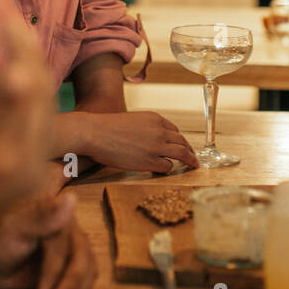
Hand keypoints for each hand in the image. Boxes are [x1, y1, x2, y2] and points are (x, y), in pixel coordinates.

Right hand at [0, 19, 54, 244]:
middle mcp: (29, 167)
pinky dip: (16, 101)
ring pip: (41, 109)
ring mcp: (30, 174)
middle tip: (7, 25)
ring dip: (23, 76)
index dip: (22, 49)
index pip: (31, 88)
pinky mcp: (24, 175)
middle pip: (44, 96)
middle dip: (28, 57)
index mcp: (9, 156)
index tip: (5, 19)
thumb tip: (21, 70)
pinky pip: (31, 126)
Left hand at [0, 193, 96, 288]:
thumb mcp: (12, 228)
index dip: (57, 271)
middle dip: (70, 284)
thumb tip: (71, 198)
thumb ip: (41, 216)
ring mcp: (71, 249)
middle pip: (82, 258)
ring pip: (88, 270)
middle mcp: (69, 229)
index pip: (66, 244)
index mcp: (57, 213)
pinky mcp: (69, 267)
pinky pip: (84, 280)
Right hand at [80, 110, 199, 172]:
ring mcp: (156, 146)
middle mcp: (159, 131)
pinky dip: (168, 168)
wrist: (95, 133)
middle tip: (194, 157)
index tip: (183, 145)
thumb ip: (146, 128)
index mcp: (155, 119)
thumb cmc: (107, 128)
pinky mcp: (150, 161)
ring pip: (181, 153)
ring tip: (193, 165)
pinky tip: (165, 170)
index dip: (180, 140)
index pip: (174, 130)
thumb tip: (153, 140)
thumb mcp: (132, 120)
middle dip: (189, 150)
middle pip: (182, 141)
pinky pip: (167, 166)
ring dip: (188, 160)